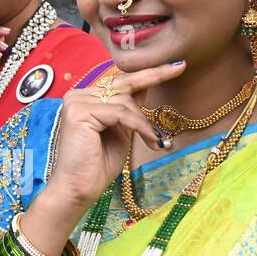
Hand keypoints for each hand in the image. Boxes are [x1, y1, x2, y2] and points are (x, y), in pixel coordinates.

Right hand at [38, 62, 184, 215]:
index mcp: (87, 98)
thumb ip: (130, 109)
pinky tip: (150, 140)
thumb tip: (147, 86)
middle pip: (123, 83)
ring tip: (154, 141)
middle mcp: (79, 95)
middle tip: (179, 67)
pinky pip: (120, 113)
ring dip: (144, 122)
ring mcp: (77, 102)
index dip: (147, 73)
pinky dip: (138, 125)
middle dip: (154, 76)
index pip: (120, 81)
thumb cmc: (99, 165)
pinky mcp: (80, 112)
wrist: (80, 189)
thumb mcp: (122, 132)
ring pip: (124, 101)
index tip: (175, 66)